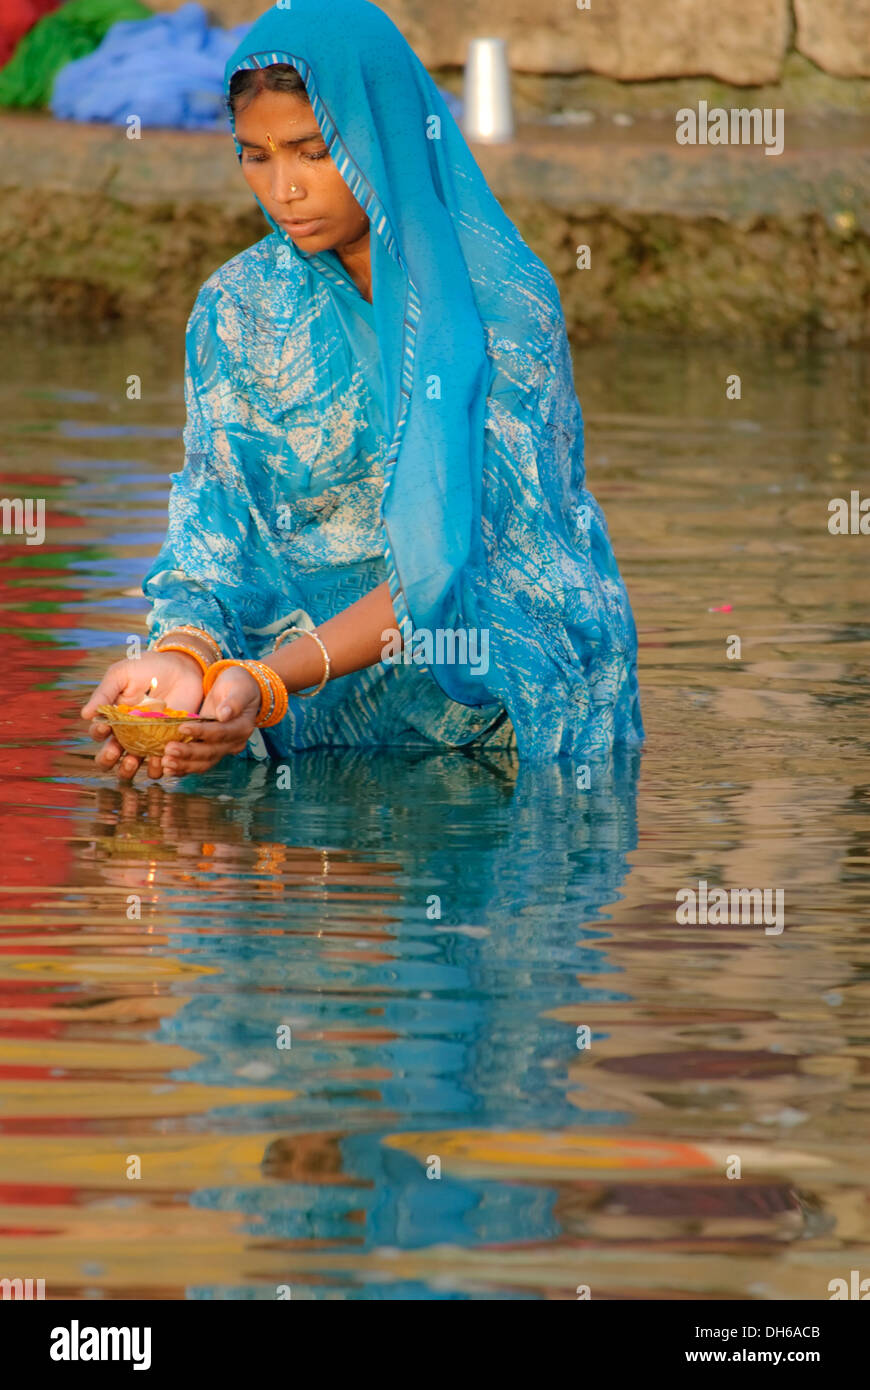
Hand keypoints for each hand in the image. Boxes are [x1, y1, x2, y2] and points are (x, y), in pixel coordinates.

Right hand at [80, 650, 203, 782]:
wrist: (183, 667)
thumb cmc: (148, 667)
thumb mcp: (122, 674)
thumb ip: (105, 693)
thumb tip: (85, 714)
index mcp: (113, 717)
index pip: (98, 734)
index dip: (98, 734)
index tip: (104, 728)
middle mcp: (127, 733)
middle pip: (110, 757)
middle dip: (107, 760)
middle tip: (115, 752)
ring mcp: (148, 740)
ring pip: (132, 766)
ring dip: (128, 769)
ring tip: (132, 760)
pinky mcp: (169, 743)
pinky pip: (160, 763)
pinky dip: (157, 767)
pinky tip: (159, 758)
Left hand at [161, 665, 262, 776]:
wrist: (237, 691)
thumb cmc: (238, 685)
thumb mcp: (240, 687)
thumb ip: (234, 701)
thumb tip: (224, 714)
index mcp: (241, 727)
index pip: (221, 733)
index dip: (202, 732)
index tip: (182, 728)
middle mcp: (233, 743)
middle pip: (211, 752)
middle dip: (188, 753)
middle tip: (168, 749)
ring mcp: (221, 749)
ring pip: (204, 763)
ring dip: (184, 765)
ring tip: (165, 763)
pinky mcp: (210, 752)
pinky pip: (197, 764)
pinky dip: (183, 769)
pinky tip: (168, 770)